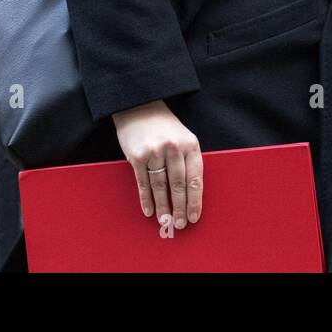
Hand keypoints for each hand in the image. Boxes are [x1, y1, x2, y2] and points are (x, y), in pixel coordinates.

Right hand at [111, 99, 202, 229]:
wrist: (139, 107)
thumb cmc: (165, 126)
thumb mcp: (184, 138)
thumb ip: (188, 161)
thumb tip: (190, 194)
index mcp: (190, 145)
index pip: (195, 178)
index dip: (195, 200)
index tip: (195, 217)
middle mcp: (173, 148)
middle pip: (178, 185)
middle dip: (180, 208)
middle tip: (180, 225)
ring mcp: (154, 152)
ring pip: (160, 186)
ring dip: (163, 207)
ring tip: (165, 221)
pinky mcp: (137, 156)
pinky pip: (143, 183)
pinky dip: (146, 199)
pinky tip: (149, 211)